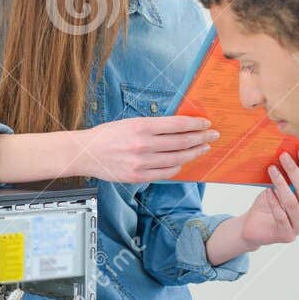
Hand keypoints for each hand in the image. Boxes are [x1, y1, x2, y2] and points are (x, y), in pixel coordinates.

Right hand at [80, 115, 218, 182]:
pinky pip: (165, 172)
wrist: (86, 153)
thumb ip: (152, 126)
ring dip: (194, 153)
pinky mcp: (138, 176)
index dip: (195, 124)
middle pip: (181, 142)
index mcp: (141, 127)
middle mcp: (143, 144)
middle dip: (201, 138)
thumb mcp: (130, 122)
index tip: (206, 123)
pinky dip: (178, 166)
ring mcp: (141, 162)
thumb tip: (178, 127)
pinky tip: (184, 161)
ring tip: (203, 148)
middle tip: (212, 135)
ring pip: (177, 158)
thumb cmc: (106, 136)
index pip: (177, 125)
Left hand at [235, 149, 298, 250]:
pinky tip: (268, 192)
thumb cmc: (267, 204)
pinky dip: (274, 203)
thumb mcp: (278, 187)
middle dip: (294, 171)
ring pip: (292, 202)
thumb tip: (289, 151)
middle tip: (283, 156)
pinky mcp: (286, 235)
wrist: (252, 226)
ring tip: (271, 169)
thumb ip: (287, 176)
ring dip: (281, 184)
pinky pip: (281, 217)